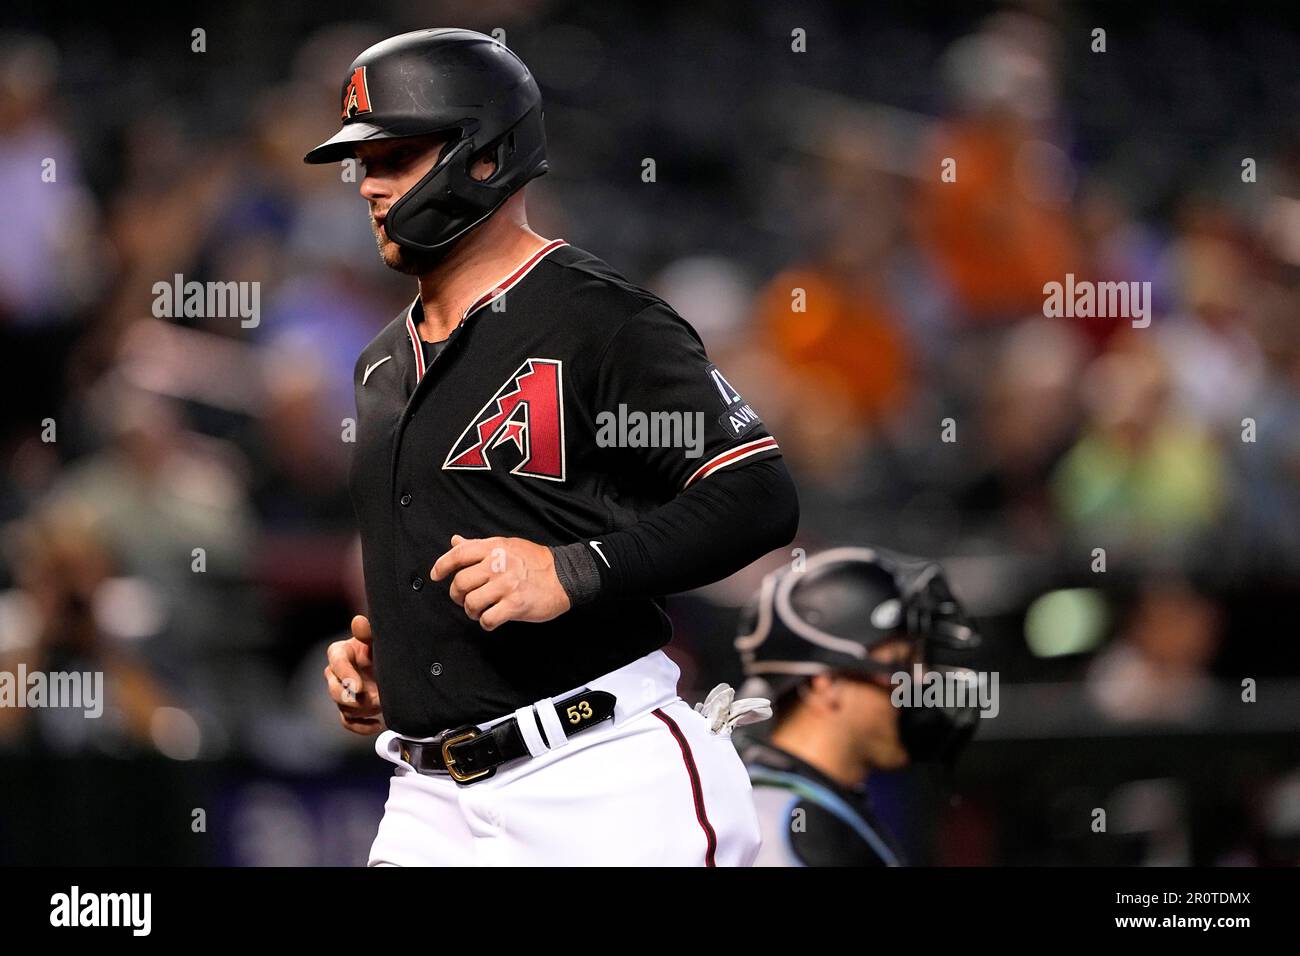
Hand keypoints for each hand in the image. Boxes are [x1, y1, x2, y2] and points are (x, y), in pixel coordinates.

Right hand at [324, 614, 384, 734]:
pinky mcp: (348, 708)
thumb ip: (368, 631)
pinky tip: (377, 724)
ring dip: (364, 710)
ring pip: (344, 708)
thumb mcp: (377, 637)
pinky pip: (348, 722)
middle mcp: (335, 673)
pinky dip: (361, 727)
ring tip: (384, 704)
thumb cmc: (382, 646)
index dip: (346, 676)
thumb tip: (358, 622)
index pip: (336, 664)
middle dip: (356, 699)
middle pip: (335, 691)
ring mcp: (341, 692)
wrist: (390, 663)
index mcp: (339, 652)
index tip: (358, 688)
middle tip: (378, 700)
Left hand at [432, 534, 571, 630]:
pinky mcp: (515, 604)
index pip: (458, 554)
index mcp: (494, 547)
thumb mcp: (506, 546)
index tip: (436, 575)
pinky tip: (492, 619)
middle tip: (465, 599)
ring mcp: (506, 585)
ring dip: (471, 611)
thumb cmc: (535, 561)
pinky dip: (486, 622)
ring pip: (471, 603)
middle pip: (460, 583)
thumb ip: (478, 546)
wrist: (565, 575)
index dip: (442, 566)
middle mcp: (498, 564)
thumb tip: (455, 541)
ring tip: (480, 610)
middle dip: (458, 595)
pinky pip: (488, 619)